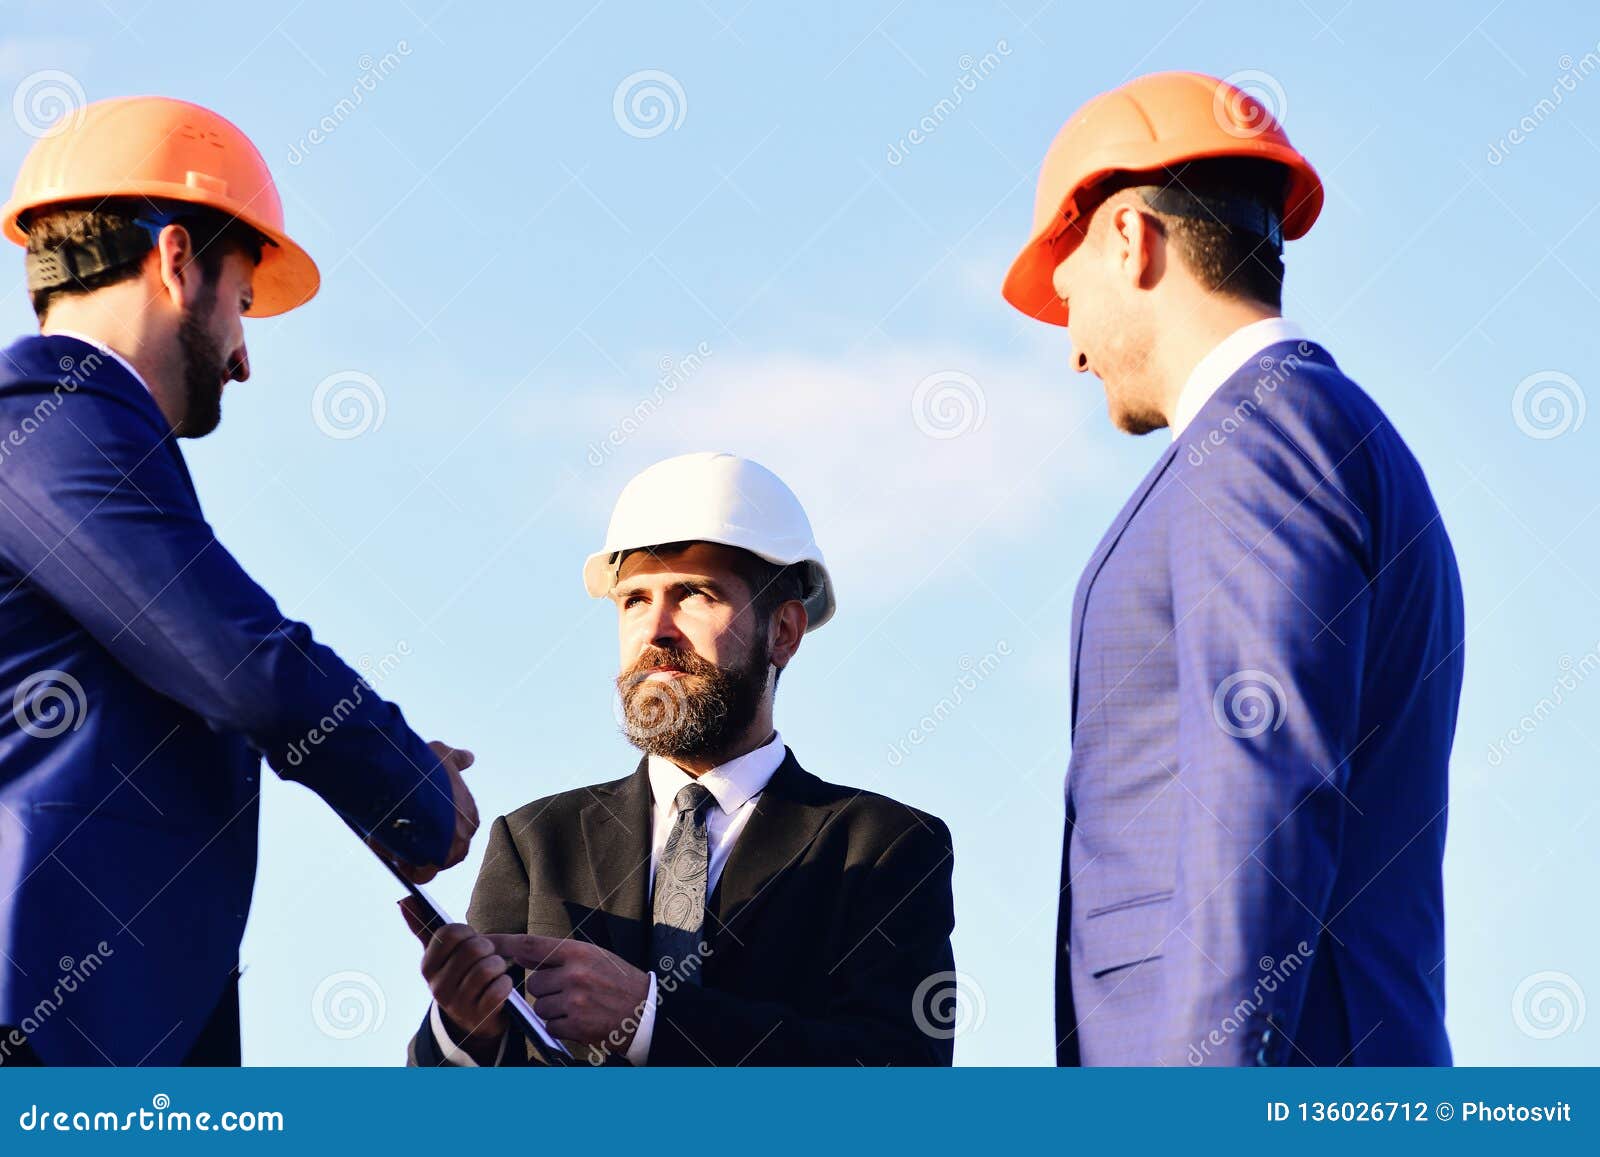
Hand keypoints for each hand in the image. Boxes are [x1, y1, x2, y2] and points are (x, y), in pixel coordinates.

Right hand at [387, 741, 477, 883]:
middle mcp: (464, 835)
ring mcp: (450, 852)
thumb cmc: (425, 768)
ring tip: (393, 836)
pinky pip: (418, 874)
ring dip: (410, 853)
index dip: (430, 825)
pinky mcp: (433, 865)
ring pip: (428, 861)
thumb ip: (456, 759)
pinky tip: (392, 849)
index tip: (413, 816)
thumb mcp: (443, 756)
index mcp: (469, 814)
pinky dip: (404, 866)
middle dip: (420, 841)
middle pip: (441, 847)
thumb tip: (469, 758)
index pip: (452, 829)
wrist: (409, 784)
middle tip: (400, 828)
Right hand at [400, 898, 510, 1062]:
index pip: (449, 933)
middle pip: (473, 949)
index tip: (470, 940)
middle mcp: (438, 988)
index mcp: (427, 967)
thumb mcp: (440, 954)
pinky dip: (505, 983)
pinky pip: (499, 989)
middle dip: (487, 947)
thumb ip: (423, 926)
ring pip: (487, 968)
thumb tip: (404, 898)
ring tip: (495, 969)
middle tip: (487, 954)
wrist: (472, 1018)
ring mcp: (457, 1005)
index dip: (467, 931)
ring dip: (498, 965)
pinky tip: (500, 985)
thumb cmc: (459, 974)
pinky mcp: (478, 1016)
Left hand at [493, 933, 650, 1050]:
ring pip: (539, 1006)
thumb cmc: (618, 982)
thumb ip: (557, 955)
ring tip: (579, 1006)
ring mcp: (574, 999)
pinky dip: (560, 1027)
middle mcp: (574, 973)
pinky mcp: (576, 1024)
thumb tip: (521, 953)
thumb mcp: (592, 957)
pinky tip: (581, 1020)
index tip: (482, 941)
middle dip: (546, 990)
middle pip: (533, 983)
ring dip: (552, 1010)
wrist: (645, 1012)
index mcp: (577, 952)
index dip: (503, 942)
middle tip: (573, 992)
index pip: (530, 944)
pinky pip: (549, 1026)